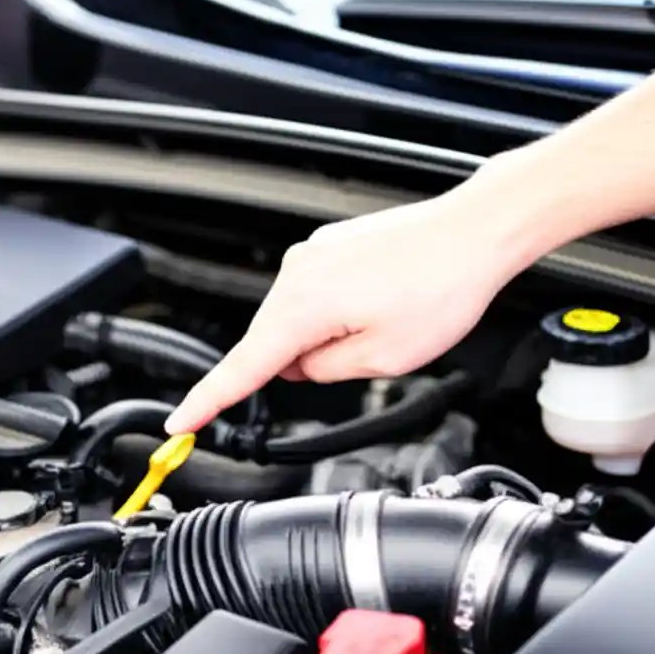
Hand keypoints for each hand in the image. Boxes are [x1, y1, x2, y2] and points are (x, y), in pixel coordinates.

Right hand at [164, 180, 532, 434]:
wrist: (474, 232)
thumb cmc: (441, 287)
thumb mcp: (384, 358)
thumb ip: (326, 371)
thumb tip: (302, 367)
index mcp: (303, 306)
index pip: (242, 367)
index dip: (208, 400)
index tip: (180, 422)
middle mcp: (297, 273)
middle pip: (273, 342)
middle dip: (305, 362)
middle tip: (366, 355)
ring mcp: (312, 254)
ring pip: (297, 318)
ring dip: (327, 334)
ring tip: (385, 321)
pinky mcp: (329, 246)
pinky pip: (316, 293)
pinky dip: (336, 310)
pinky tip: (380, 304)